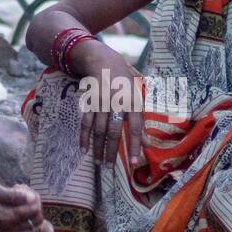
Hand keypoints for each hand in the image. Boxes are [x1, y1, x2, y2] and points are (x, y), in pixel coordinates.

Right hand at [73, 43, 146, 167]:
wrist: (104, 62)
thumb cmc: (124, 84)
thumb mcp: (136, 99)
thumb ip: (141, 122)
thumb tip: (147, 144)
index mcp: (132, 102)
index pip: (135, 127)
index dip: (134, 145)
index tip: (134, 162)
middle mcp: (117, 103)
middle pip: (114, 131)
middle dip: (111, 151)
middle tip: (109, 168)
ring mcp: (101, 102)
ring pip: (99, 129)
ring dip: (98, 147)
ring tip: (98, 163)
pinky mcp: (89, 102)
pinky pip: (86, 122)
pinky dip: (84, 136)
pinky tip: (84, 149)